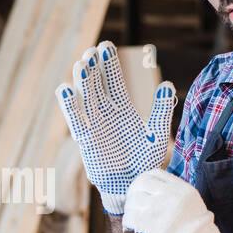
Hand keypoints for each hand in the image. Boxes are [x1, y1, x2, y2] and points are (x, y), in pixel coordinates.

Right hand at [56, 41, 175, 214]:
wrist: (132, 186)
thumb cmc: (145, 161)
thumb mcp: (158, 135)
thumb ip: (162, 110)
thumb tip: (168, 85)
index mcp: (122, 108)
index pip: (114, 80)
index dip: (109, 64)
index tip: (105, 46)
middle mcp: (105, 112)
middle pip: (96, 84)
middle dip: (93, 67)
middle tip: (91, 51)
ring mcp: (93, 124)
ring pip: (84, 97)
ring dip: (81, 81)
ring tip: (81, 64)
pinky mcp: (85, 139)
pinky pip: (75, 119)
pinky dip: (69, 105)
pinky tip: (64, 89)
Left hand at [123, 169, 232, 232]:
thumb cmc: (198, 232)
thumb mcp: (193, 203)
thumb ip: (175, 194)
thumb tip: (152, 192)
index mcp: (182, 188)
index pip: (155, 173)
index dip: (143, 180)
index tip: (140, 189)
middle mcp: (170, 195)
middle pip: (140, 183)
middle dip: (133, 193)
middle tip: (132, 203)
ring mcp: (159, 208)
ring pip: (133, 200)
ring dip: (130, 209)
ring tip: (132, 217)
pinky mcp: (150, 224)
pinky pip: (130, 217)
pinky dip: (128, 222)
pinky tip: (131, 228)